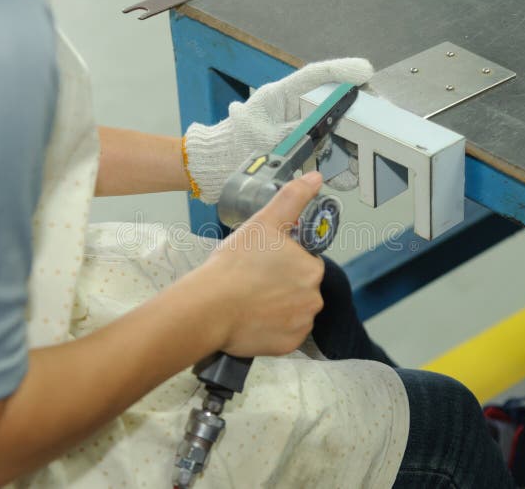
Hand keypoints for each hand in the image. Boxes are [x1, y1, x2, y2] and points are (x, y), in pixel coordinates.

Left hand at [183, 58, 373, 203]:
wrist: (217, 166)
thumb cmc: (233, 147)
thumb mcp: (266, 138)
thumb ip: (294, 131)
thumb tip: (321, 126)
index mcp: (280, 95)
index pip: (315, 76)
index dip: (341, 71)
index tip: (364, 71)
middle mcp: (290, 106)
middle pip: (330, 100)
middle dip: (354, 107)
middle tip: (376, 112)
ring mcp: (295, 124)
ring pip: (330, 125)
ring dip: (349, 136)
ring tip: (366, 143)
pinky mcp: (298, 143)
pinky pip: (322, 146)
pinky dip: (337, 156)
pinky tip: (349, 166)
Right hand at [200, 172, 325, 356]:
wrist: (209, 308)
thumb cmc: (234, 265)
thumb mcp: (264, 222)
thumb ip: (292, 198)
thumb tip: (316, 178)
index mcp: (311, 268)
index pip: (304, 263)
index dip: (282, 261)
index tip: (261, 263)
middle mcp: (314, 299)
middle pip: (299, 288)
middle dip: (280, 285)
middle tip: (252, 281)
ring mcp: (301, 325)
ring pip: (293, 311)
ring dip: (277, 307)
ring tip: (249, 300)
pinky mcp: (288, 345)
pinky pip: (284, 334)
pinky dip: (271, 328)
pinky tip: (252, 319)